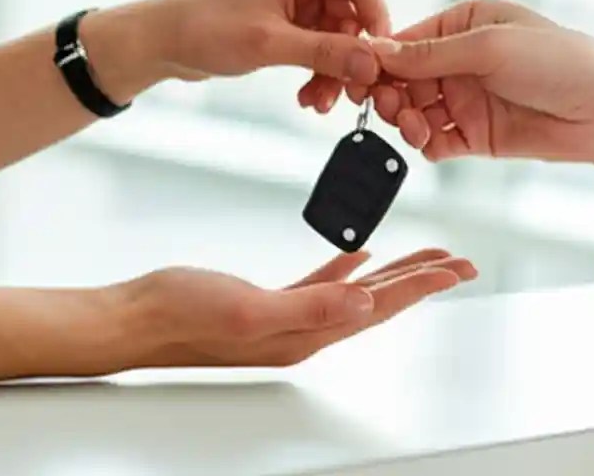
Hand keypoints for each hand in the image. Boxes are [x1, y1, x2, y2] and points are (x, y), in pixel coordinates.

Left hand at [86, 0, 389, 112]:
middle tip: (348, 96)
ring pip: (335, 37)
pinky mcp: (280, 20)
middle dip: (350, 58)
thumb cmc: (203, 28)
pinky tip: (306, 97)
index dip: (377, 25)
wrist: (156, 41)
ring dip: (332, 71)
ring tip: (318, 104)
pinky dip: (315, 71)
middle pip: (351, 16)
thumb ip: (325, 53)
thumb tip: (372, 65)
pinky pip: (315, 46)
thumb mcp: (270, 43)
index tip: (380, 64)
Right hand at [89, 249, 475, 372]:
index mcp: (306, 335)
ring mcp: (286, 318)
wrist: (133, 318)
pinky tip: (358, 257)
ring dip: (392, 274)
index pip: (379, 308)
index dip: (420, 287)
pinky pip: (321, 284)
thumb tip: (366, 305)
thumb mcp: (248, 308)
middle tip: (460, 262)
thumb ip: (309, 307)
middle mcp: (304, 331)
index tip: (456, 268)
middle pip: (379, 302)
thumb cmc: (181, 314)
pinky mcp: (266, 301)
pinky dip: (345, 270)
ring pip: (357, 292)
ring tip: (426, 258)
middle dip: (421, 281)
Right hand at [353, 0, 593, 162]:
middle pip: (405, 80)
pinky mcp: (477, 135)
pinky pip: (437, 141)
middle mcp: (462, 61)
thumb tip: (380, 51)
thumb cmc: (558, 61)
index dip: (382, 60)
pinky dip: (426, 144)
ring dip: (406, 121)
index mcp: (465, 24)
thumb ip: (431, 53)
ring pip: (416, 112)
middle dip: (391, 94)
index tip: (363, 77)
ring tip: (414, 129)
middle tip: (390, 107)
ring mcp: (468, 99)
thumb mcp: (489, 46)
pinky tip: (429, 143)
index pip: (408, 41)